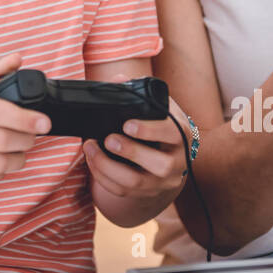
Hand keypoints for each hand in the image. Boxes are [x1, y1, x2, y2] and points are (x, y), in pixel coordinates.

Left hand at [81, 69, 187, 200]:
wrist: (170, 155)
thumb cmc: (160, 125)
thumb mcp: (157, 107)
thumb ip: (139, 92)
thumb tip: (117, 80)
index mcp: (182, 135)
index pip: (173, 134)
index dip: (150, 130)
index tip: (127, 124)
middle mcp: (178, 162)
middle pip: (160, 165)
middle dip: (130, 152)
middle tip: (108, 139)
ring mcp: (163, 181)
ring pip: (137, 183)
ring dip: (108, 166)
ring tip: (90, 147)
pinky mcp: (147, 193)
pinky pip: (122, 191)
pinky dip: (103, 177)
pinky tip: (91, 161)